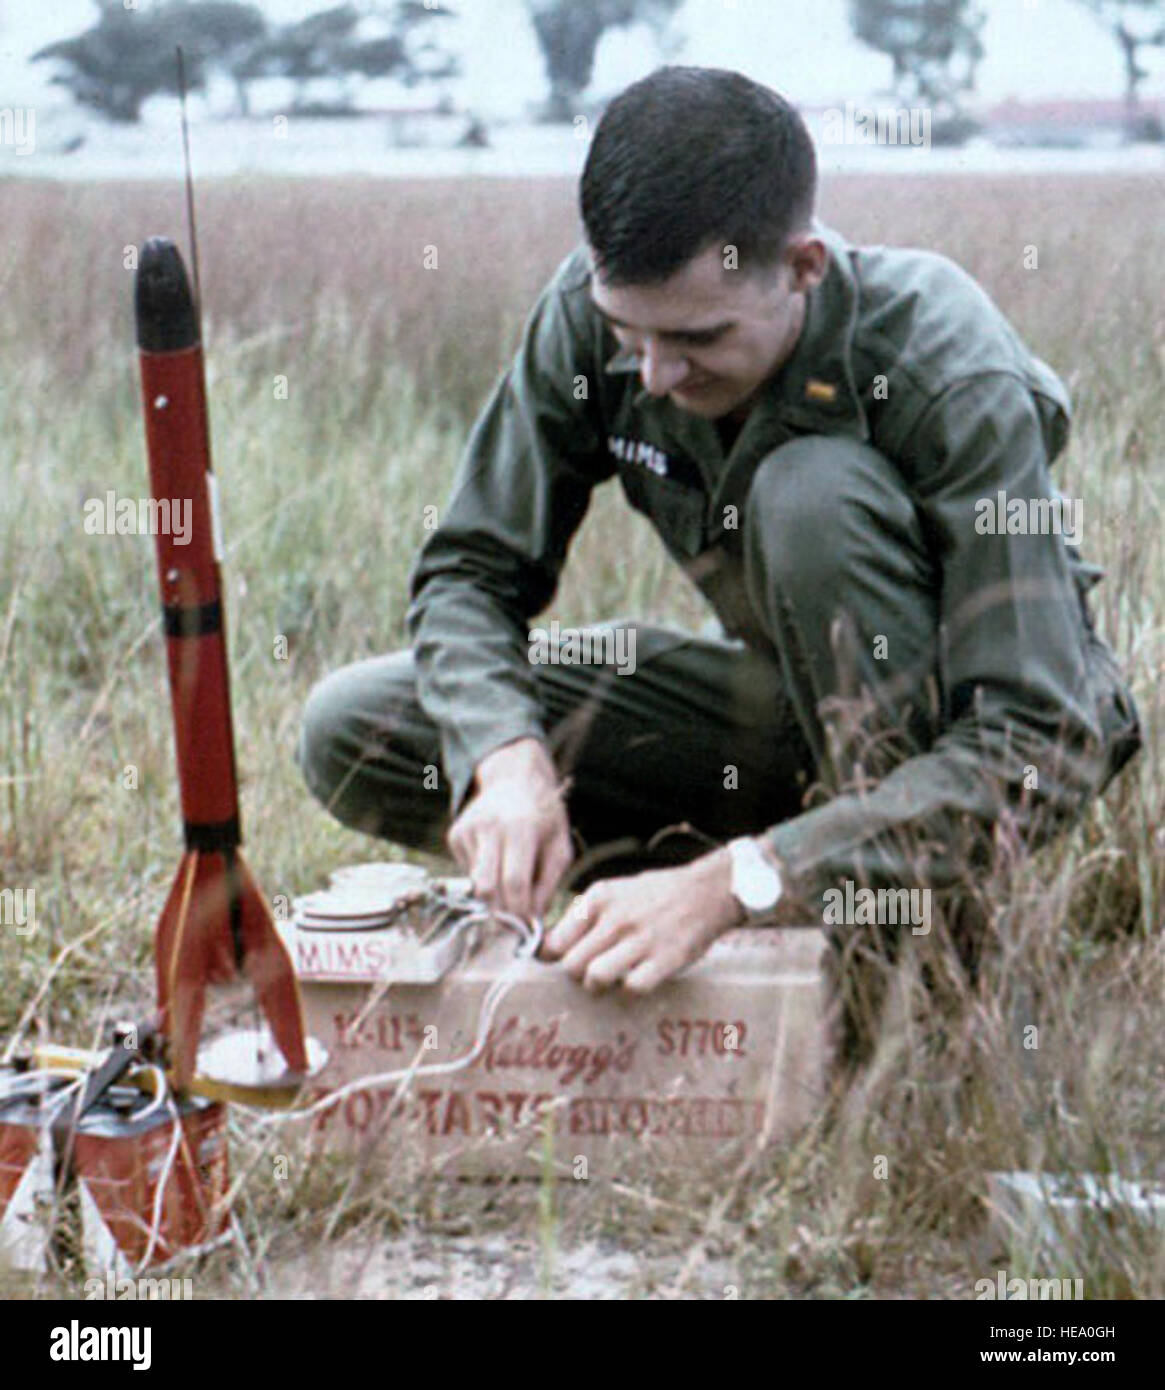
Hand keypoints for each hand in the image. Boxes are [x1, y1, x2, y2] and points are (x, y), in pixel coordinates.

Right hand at [446, 737, 572, 920]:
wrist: (515, 780)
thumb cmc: (545, 819)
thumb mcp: (560, 848)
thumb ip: (548, 885)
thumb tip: (531, 922)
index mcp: (521, 828)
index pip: (515, 882)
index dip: (520, 911)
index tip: (528, 926)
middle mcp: (490, 827)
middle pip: (488, 888)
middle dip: (502, 912)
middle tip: (516, 921)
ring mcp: (468, 829)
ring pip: (475, 884)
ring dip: (494, 896)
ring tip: (511, 886)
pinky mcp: (455, 835)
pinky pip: (468, 872)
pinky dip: (484, 878)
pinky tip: (497, 861)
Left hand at [540, 848, 743, 993]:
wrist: (706, 891)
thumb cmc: (653, 896)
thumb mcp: (613, 892)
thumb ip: (582, 917)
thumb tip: (546, 949)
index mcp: (599, 897)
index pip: (554, 941)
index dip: (551, 959)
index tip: (557, 964)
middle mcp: (617, 917)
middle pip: (571, 964)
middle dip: (575, 975)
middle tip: (586, 972)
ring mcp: (641, 939)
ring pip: (595, 977)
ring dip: (597, 986)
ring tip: (605, 981)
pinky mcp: (665, 960)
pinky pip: (631, 989)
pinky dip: (628, 992)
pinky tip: (634, 981)